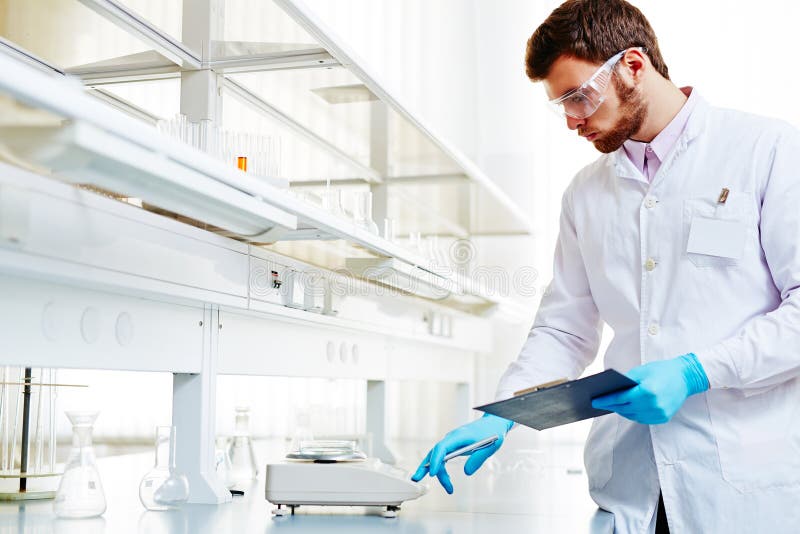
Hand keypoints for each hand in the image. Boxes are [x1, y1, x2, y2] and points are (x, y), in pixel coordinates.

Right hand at [411, 414, 512, 493]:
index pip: (442, 447)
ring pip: (437, 456)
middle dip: (426, 466)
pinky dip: (442, 468)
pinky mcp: (454, 446)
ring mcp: (452, 442)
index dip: (436, 460)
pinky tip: (446, 479)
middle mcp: (452, 438)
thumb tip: (466, 472)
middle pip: (435, 452)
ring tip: (448, 488)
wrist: (494, 423)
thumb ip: (477, 459)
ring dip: (437, 471)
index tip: (433, 473)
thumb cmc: (492, 432)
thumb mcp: (488, 447)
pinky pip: (443, 457)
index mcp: (459, 436)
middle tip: (417, 478)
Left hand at [591, 353, 708, 423]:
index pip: (620, 399)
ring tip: (610, 406)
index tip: (594, 401)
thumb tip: (609, 391)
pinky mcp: (663, 418)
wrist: (685, 377)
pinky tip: (625, 409)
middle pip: (625, 409)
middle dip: (611, 406)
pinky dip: (632, 414)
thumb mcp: (641, 372)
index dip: (606, 400)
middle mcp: (653, 405)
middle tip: (599, 404)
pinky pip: (642, 418)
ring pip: (632, 416)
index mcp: (647, 391)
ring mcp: (659, 413)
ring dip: (621, 411)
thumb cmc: (661, 370)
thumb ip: (625, 382)